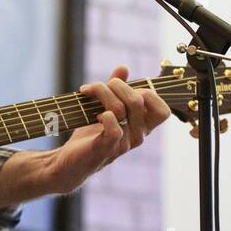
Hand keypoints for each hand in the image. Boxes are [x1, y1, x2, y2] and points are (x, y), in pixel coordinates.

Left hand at [45, 65, 171, 193]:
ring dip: (101, 92)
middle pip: (139, 100)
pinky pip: (113, 127)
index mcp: (141, 127)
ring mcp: (122, 144)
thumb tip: (123, 68)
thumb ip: (116, 89)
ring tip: (88, 92)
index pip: (163, 111)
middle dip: (117, 84)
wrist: (68, 162)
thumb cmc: (88, 136)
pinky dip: (103, 115)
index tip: (126, 89)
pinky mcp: (105, 149)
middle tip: (100, 86)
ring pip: (122, 108)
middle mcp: (137, 136)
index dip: (148, 93)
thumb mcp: (104, 108)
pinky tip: (93, 114)